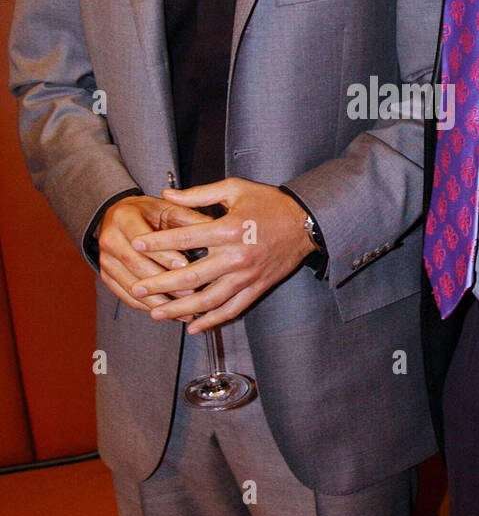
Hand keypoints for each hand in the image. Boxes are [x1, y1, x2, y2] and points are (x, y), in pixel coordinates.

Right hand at [97, 194, 216, 318]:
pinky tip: (171, 313)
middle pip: (136, 265)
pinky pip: (127, 298)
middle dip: (163, 282)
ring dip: (159, 301)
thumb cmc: (148, 213)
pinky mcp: (106, 277)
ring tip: (185, 310)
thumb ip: (186, 218)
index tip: (185, 266)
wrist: (118, 218)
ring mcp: (105, 261)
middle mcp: (109, 239)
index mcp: (123, 217)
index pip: (142, 240)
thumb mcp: (166, 208)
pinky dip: (149, 307)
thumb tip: (214, 227)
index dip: (164, 255)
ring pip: (131, 286)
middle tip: (190, 293)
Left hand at [129, 178, 314, 331]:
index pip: (185, 238)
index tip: (136, 245)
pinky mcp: (257, 288)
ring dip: (180, 310)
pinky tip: (192, 326)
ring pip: (208, 300)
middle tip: (137, 289)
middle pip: (191, 276)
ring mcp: (247, 276)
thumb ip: (198, 195)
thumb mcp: (234, 189)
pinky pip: (231, 309)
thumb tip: (166, 195)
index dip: (157, 243)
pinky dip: (211, 321)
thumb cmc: (268, 202)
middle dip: (160, 285)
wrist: (305, 222)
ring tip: (156, 314)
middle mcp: (237, 256)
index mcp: (229, 229)